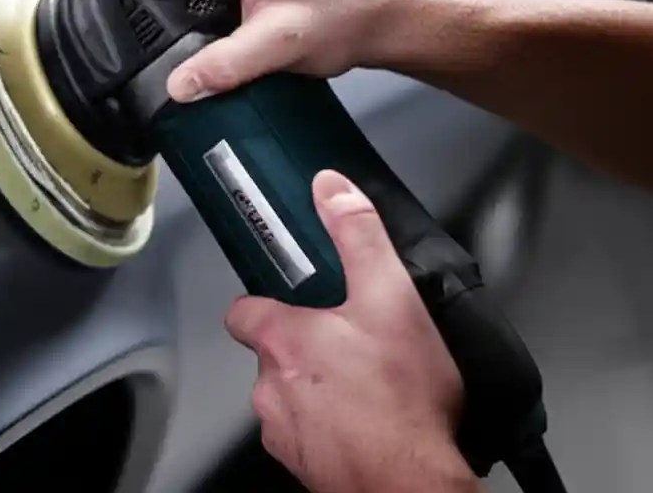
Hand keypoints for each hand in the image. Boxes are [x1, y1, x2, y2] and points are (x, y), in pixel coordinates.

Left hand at [225, 170, 477, 492]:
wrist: (409, 485)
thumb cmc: (400, 401)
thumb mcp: (390, 298)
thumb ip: (358, 238)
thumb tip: (331, 189)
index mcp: (280, 340)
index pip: (243, 311)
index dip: (264, 303)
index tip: (290, 300)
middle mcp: (269, 388)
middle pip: (271, 355)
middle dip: (303, 348)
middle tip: (350, 344)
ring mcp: (284, 431)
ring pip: (289, 397)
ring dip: (317, 390)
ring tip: (366, 386)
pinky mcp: (305, 466)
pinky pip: (310, 436)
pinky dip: (331, 429)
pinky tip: (369, 425)